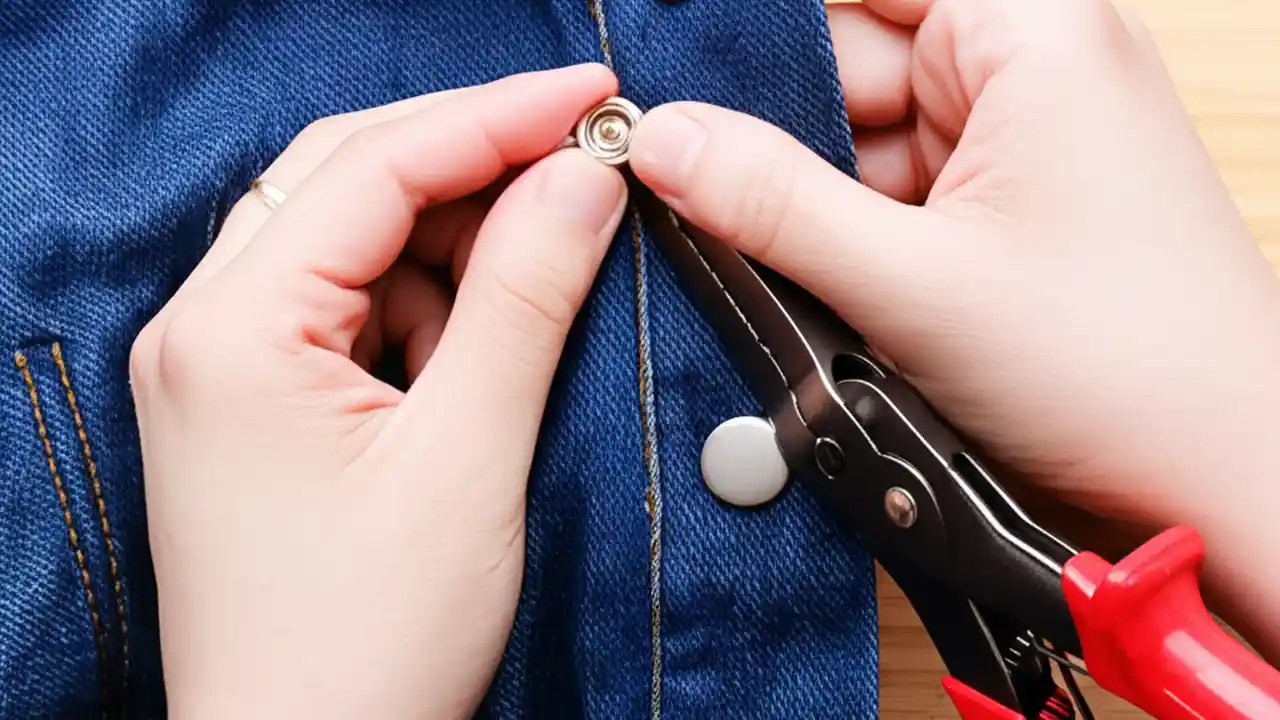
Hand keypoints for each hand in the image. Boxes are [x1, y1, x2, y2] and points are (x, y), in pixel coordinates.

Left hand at [130, 64, 625, 717]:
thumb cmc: (365, 644)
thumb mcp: (467, 457)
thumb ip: (524, 297)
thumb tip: (583, 176)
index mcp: (231, 331)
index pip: (373, 165)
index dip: (495, 115)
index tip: (595, 96)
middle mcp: (205, 332)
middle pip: (350, 185)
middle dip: (473, 169)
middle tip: (586, 166)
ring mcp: (225, 370)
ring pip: (357, 247)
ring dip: (455, 253)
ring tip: (531, 310)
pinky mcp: (260, 407)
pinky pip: (353, 313)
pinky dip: (429, 315)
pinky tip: (473, 370)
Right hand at [629, 0, 1279, 657]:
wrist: (1220, 488)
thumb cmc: (1122, 371)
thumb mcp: (911, 281)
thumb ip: (767, 200)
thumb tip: (658, 138)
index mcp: (1031, 33)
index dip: (755, 33)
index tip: (672, 72)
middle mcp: (1031, 69)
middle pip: (850, 64)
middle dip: (771, 132)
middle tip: (684, 182)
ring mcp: (1022, 143)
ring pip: (864, 139)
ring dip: (809, 197)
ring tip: (768, 258)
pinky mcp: (1009, 210)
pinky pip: (897, 194)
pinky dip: (848, 233)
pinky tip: (820, 282)